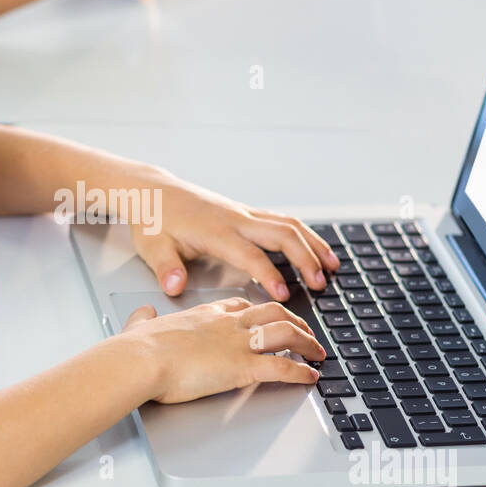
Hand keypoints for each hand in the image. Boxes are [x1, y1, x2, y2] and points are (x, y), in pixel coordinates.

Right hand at [122, 297, 324, 403]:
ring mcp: (238, 343)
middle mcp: (227, 324)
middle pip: (273, 312)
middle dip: (295, 322)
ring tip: (318, 354)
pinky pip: (282, 367)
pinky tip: (310, 377)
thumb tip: (143, 314)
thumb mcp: (139, 325)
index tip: (270, 316)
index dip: (261, 310)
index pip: (242, 304)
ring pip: (286, 333)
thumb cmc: (138, 348)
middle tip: (307, 335)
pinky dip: (301, 372)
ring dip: (307, 343)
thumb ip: (143, 319)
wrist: (140, 359)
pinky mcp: (242, 367)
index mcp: (205, 314)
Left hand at [128, 169, 341, 299]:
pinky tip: (315, 248)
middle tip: (320, 284)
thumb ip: (167, 268)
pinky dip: (303, 234)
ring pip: (288, 225)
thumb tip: (174, 286)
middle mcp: (235, 219)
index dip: (268, 275)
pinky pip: (281, 221)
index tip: (284, 295)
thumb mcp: (152, 247)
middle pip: (281, 234)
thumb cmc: (154, 221)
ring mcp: (243, 213)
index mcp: (216, 231)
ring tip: (333, 267)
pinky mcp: (245, 213)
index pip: (250, 255)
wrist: (154, 191)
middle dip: (305, 259)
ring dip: (313, 244)